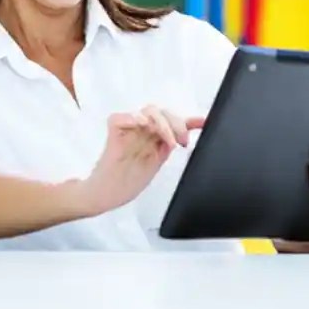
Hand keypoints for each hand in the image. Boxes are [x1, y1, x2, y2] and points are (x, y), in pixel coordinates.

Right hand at [74, 106, 204, 217]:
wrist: (105, 196)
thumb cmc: (126, 182)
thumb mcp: (155, 165)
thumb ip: (166, 148)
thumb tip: (185, 137)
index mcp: (153, 137)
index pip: (173, 122)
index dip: (190, 120)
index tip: (204, 122)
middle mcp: (142, 131)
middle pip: (162, 113)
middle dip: (177, 123)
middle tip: (182, 140)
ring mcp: (128, 131)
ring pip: (147, 112)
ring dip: (161, 122)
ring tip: (167, 138)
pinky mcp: (113, 135)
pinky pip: (119, 118)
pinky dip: (132, 117)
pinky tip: (142, 123)